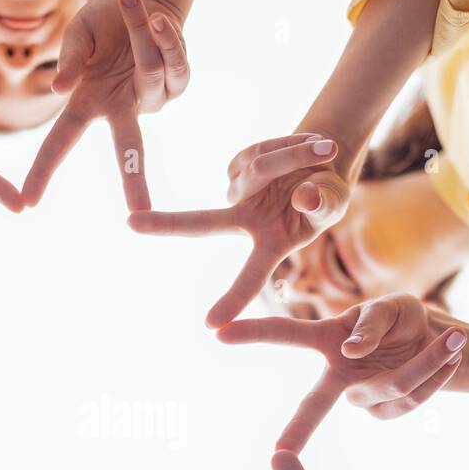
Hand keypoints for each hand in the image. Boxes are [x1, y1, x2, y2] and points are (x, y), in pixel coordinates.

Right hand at [23, 0, 190, 209]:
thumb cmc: (103, 23)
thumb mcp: (78, 35)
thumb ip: (69, 60)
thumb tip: (58, 87)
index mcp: (88, 103)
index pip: (62, 141)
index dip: (44, 170)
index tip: (29, 202)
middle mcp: (122, 108)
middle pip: (129, 149)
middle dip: (135, 179)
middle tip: (140, 210)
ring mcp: (152, 97)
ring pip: (150, 73)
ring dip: (139, 32)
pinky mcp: (179, 81)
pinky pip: (175, 63)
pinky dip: (164, 36)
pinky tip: (155, 17)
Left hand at [130, 133, 354, 326]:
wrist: (322, 159)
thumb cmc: (327, 194)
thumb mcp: (336, 202)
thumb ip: (324, 204)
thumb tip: (303, 198)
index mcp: (270, 245)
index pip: (250, 276)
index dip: (233, 300)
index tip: (210, 326)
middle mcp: (246, 221)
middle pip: (203, 223)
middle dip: (167, 223)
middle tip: (131, 223)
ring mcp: (237, 191)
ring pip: (261, 167)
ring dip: (296, 154)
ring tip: (324, 151)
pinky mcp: (236, 165)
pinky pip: (259, 151)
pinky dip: (288, 143)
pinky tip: (301, 146)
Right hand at [216, 293, 465, 450]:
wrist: (442, 343)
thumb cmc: (405, 320)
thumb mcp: (394, 307)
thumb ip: (370, 322)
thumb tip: (350, 351)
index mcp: (329, 341)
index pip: (287, 336)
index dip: (253, 333)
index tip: (218, 332)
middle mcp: (339, 374)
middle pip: (314, 404)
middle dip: (298, 428)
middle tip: (281, 452)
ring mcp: (363, 397)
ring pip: (392, 387)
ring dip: (426, 362)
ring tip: (451, 338)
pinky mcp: (387, 412)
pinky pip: (414, 398)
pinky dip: (438, 375)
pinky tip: (450, 357)